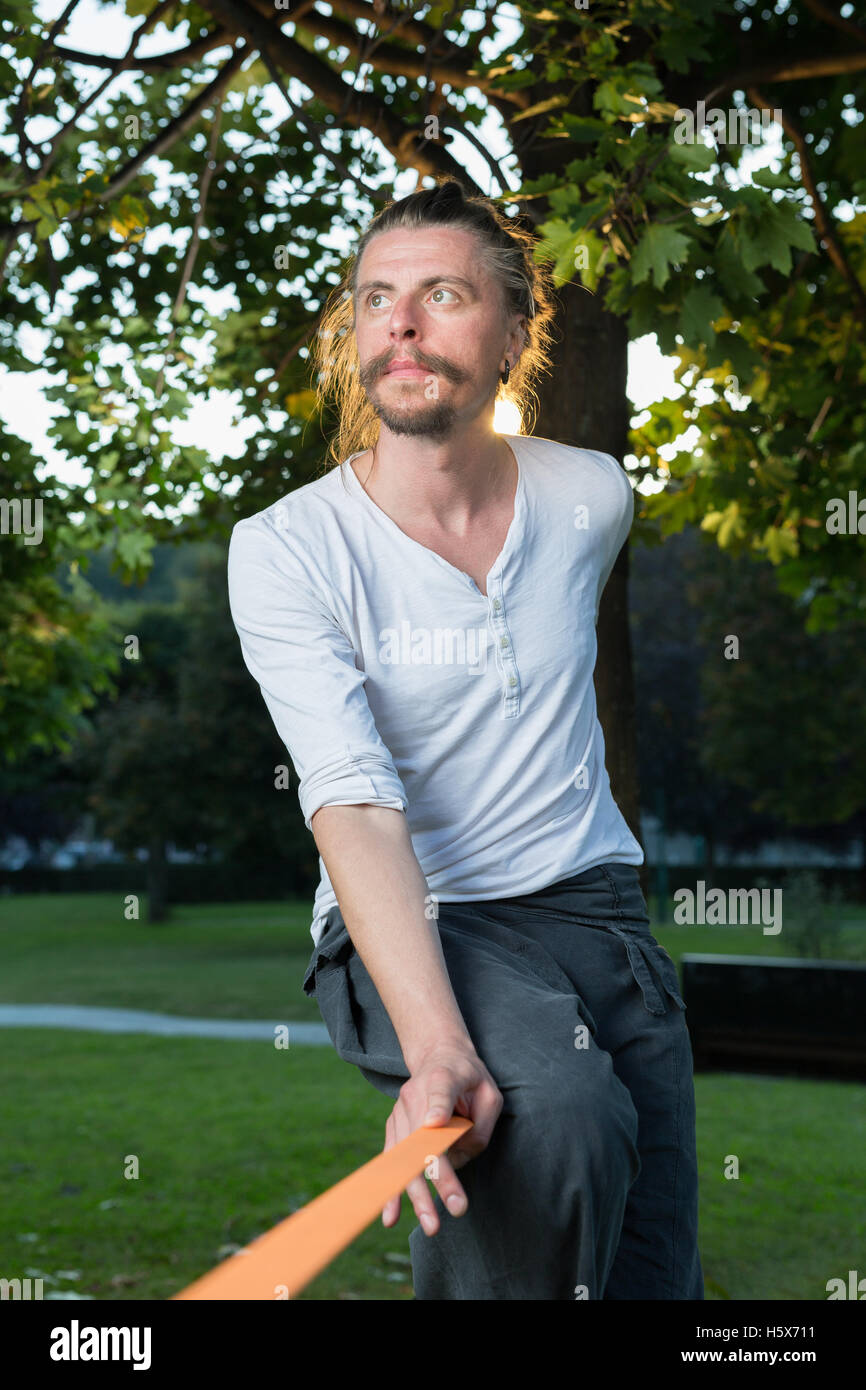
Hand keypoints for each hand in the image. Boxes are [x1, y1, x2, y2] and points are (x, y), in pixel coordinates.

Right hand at [380, 1039, 502, 1235]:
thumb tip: (461, 1156)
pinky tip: (390, 1216)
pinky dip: (392, 1189)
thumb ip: (481, 1124)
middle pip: (423, 1140)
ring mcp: (400, 1112)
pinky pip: (392, 1162)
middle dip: (438, 1177)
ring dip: (417, 1193)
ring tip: (430, 1224)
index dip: (437, 1107)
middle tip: (457, 1207)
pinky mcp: (394, 1127)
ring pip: (406, 1157)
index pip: (440, 1092)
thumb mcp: (489, 1091)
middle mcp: (414, 1094)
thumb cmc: (468, 1077)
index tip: (433, 1123)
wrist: (435, 1055)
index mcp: (442, 1077)